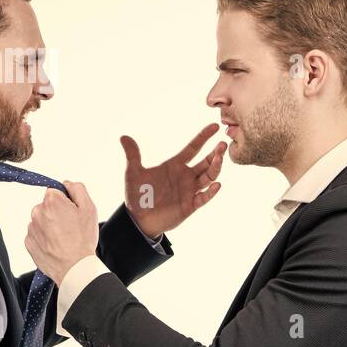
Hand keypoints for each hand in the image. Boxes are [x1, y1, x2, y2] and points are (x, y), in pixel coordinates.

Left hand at [25, 182, 99, 285]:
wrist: (74, 267)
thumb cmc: (82, 239)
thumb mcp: (89, 208)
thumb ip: (78, 189)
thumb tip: (67, 184)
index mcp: (52, 200)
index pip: (55, 191)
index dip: (66, 201)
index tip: (72, 212)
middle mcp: (37, 211)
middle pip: (47, 206)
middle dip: (57, 213)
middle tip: (70, 227)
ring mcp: (31, 228)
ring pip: (41, 221)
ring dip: (50, 226)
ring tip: (64, 238)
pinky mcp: (28, 242)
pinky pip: (36, 235)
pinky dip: (45, 238)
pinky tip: (56, 245)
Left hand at [121, 124, 225, 238]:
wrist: (138, 219)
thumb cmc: (137, 195)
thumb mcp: (133, 173)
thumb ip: (133, 155)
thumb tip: (123, 136)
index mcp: (175, 165)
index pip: (193, 148)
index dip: (203, 137)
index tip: (214, 127)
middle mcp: (186, 176)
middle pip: (206, 162)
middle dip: (216, 153)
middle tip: (223, 144)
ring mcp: (190, 191)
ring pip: (208, 177)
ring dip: (215, 167)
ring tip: (220, 158)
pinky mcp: (190, 205)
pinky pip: (204, 198)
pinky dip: (211, 192)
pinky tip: (216, 185)